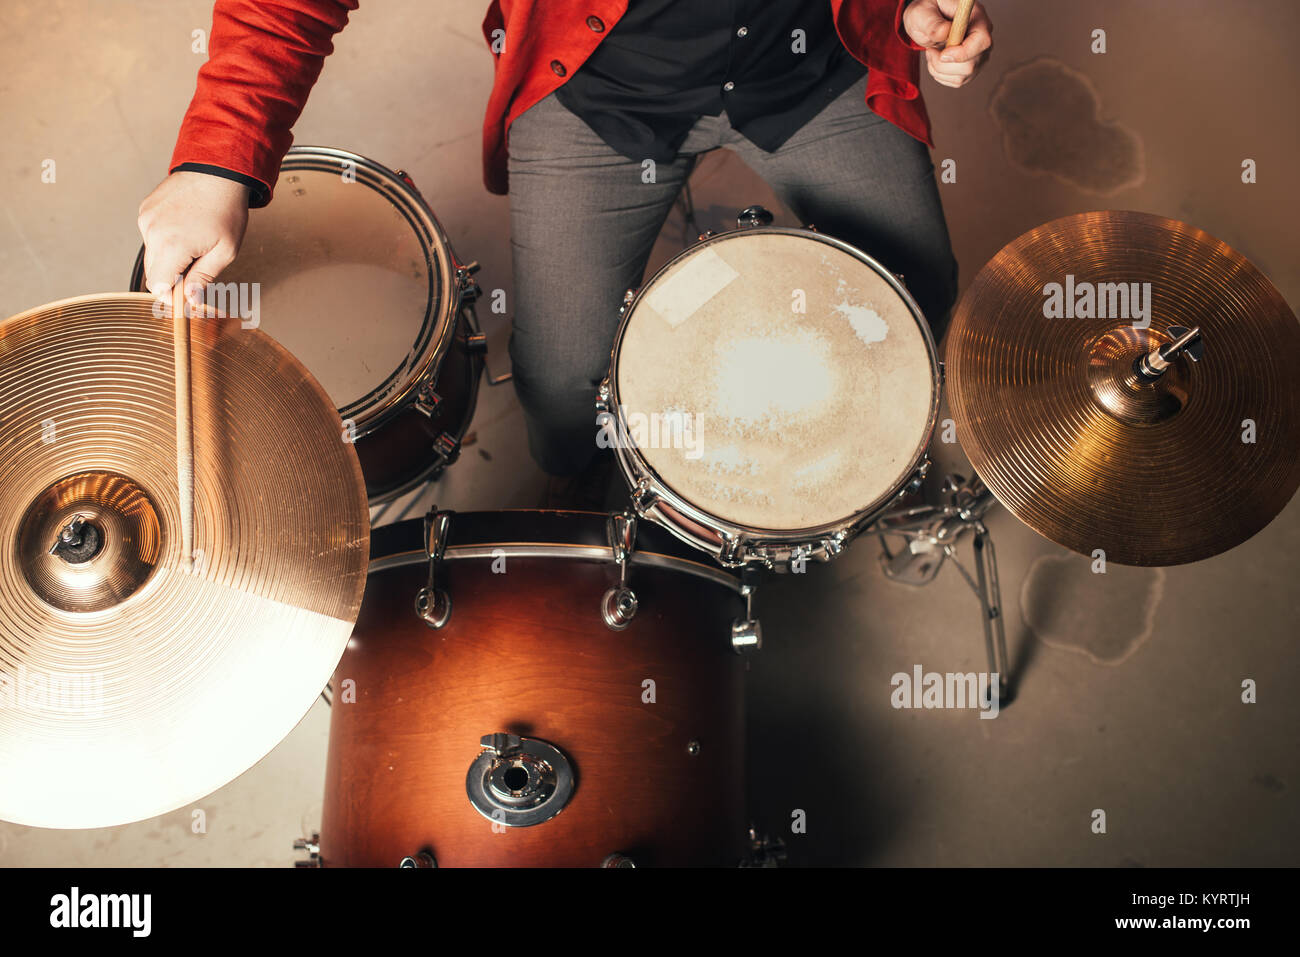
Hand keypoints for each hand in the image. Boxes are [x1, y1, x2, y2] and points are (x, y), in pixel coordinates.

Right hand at [137, 171, 249, 306]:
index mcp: (171, 245)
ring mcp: (146, 219)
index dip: (171, 297)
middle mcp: (152, 232)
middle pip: (153, 273)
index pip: (159, 286)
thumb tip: (189, 300)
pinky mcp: (145, 210)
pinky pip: (151, 236)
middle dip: (173, 279)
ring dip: (170, 258)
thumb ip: (204, 277)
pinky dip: (165, 240)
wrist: (219, 171)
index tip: (185, 300)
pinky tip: (185, 229)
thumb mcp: (225, 251)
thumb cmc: (226, 209)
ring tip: (195, 244)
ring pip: (152, 255)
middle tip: (197, 272)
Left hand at [902, 0, 992, 88]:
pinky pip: (957, 81)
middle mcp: (981, 37)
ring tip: (932, 52)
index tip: (942, 54)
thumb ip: (932, 22)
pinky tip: (937, 60)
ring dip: (939, 70)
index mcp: (976, 17)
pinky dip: (941, 75)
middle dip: (943, 64)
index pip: (982, 41)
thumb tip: (945, 32)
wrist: (925, 20)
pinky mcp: (971, 66)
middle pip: (971, 65)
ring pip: (963, 76)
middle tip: (930, 50)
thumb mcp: (922, 12)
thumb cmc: (926, 12)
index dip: (963, 53)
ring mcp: (978, 54)